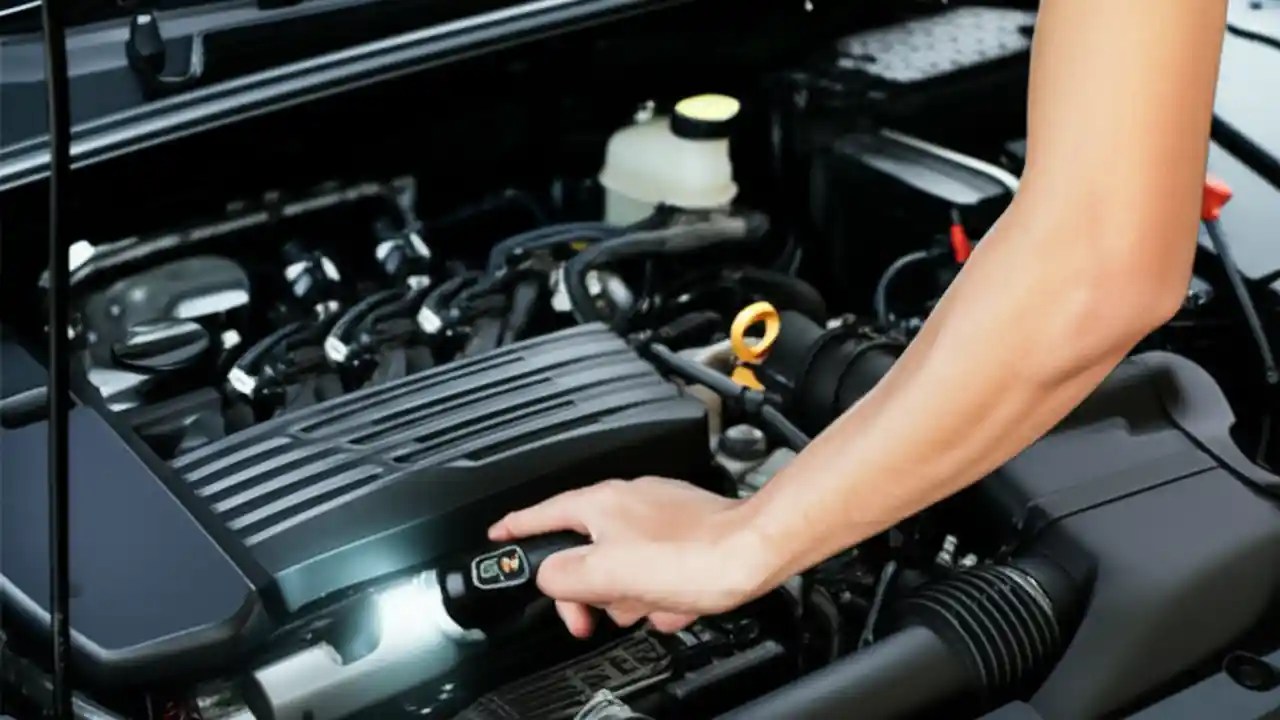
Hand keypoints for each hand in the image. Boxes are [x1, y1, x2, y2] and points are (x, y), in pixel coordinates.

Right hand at [488, 477, 769, 637]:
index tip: (498, 537)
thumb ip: (563, 575)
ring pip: (622, 569)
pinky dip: (662, 594)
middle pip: (584, 554)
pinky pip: (656, 574)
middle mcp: (628, 501)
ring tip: (654, 603)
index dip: (514, 530)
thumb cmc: (694, 556)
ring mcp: (658, 516)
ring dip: (632, 597)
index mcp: (601, 503)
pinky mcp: (685, 534)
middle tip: (594, 615)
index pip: (541, 513)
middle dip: (593, 591)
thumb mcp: (607, 572)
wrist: (755, 552)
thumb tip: (551, 579)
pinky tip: (677, 604)